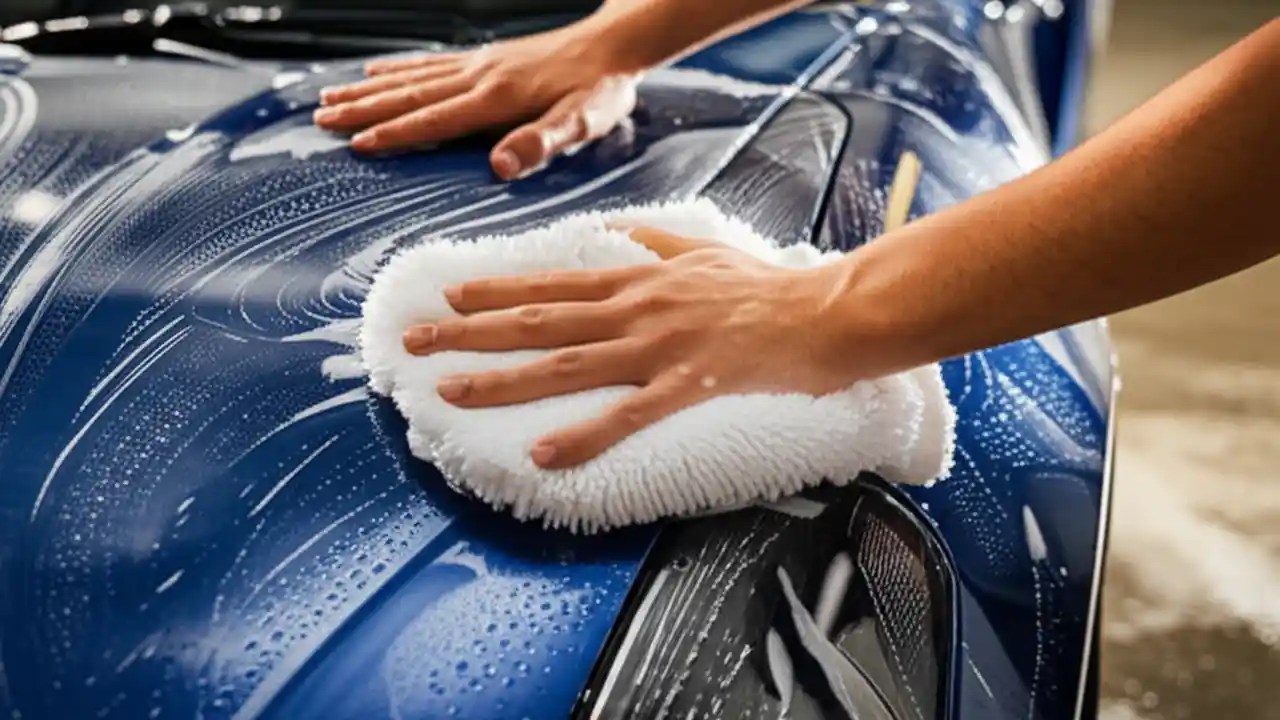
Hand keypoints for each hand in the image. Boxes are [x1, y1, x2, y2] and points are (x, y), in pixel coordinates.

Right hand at [313, 23, 639, 179]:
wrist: (613, 44)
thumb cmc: (601, 89)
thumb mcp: (583, 122)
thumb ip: (542, 143)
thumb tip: (500, 167)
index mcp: (498, 98)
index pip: (436, 119)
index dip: (397, 133)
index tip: (358, 144)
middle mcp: (479, 76)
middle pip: (410, 94)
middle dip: (364, 108)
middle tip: (320, 119)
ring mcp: (479, 64)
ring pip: (412, 76)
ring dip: (369, 89)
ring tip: (330, 98)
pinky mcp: (485, 59)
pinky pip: (430, 62)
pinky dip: (398, 67)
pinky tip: (376, 70)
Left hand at [402, 229, 863, 468]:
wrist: (822, 311)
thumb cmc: (764, 286)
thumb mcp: (702, 251)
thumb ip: (656, 243)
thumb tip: (622, 233)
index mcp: (636, 280)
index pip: (550, 285)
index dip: (493, 292)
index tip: (446, 298)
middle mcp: (634, 309)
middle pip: (537, 322)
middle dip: (469, 334)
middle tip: (413, 347)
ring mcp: (658, 347)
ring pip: (566, 365)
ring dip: (502, 381)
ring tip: (449, 395)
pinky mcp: (689, 384)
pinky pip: (627, 414)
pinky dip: (584, 434)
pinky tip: (543, 454)